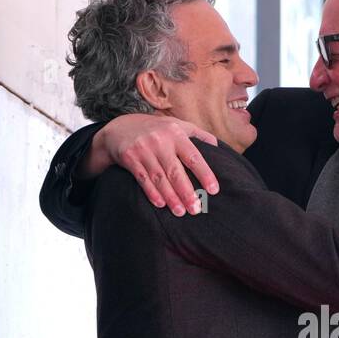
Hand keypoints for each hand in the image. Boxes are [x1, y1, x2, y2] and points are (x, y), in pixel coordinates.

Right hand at [81, 113, 220, 215]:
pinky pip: (142, 179)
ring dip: (171, 197)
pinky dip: (152, 193)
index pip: (193, 157)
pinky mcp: (129, 157)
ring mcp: (143, 149)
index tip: (213, 191)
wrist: (120, 128)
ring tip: (181, 212)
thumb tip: (218, 147)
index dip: (204, 174)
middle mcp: (160, 140)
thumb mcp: (177, 125)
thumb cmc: (157, 130)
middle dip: (187, 192)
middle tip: (196, 209)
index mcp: (176, 133)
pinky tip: (161, 204)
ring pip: (159, 178)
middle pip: (175, 171)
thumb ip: (198, 135)